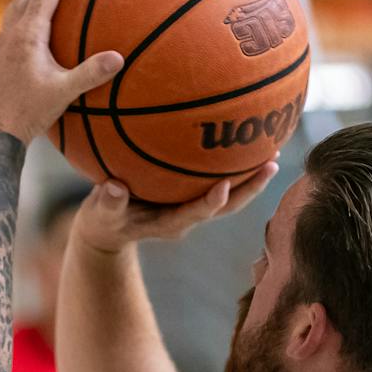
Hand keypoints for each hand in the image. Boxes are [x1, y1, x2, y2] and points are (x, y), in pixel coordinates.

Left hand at [0, 0, 125, 146]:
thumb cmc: (29, 112)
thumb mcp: (64, 93)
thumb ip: (91, 74)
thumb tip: (120, 58)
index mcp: (28, 34)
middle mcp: (13, 31)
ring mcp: (3, 41)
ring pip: (17, 0)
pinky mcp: (0, 52)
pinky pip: (13, 15)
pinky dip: (26, 2)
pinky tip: (34, 13)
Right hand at [71, 163, 279, 256]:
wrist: (108, 231)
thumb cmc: (103, 221)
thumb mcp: (99, 215)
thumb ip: (107, 203)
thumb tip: (112, 187)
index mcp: (169, 224)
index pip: (195, 214)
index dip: (211, 202)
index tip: (225, 185)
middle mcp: (187, 217)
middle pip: (226, 206)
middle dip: (250, 188)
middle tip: (271, 164)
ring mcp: (191, 208)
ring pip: (229, 195)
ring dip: (252, 177)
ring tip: (272, 151)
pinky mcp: (190, 197)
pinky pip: (218, 180)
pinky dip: (233, 164)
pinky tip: (243, 140)